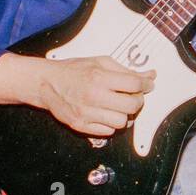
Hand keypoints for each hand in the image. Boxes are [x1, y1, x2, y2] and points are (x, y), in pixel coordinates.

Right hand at [35, 56, 154, 137]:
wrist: (46, 83)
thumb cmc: (73, 71)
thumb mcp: (100, 62)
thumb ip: (126, 71)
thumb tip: (149, 76)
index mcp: (99, 77)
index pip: (134, 85)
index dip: (146, 85)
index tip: (148, 85)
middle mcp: (93, 96)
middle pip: (132, 106)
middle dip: (138, 101)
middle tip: (134, 96)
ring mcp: (86, 113)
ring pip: (122, 122)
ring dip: (125, 114)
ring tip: (119, 106)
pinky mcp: (81, 126)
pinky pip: (108, 132)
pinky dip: (111, 124)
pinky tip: (106, 113)